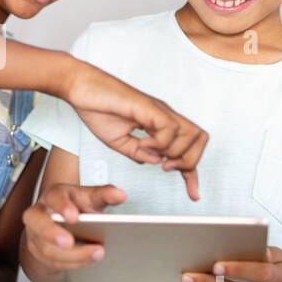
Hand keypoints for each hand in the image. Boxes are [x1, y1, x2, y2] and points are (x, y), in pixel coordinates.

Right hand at [21, 182, 125, 277]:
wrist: (63, 225)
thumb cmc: (76, 208)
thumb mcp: (90, 198)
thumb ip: (104, 194)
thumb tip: (120, 195)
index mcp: (53, 196)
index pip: (54, 197)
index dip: (62, 206)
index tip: (73, 216)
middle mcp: (39, 214)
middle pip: (37, 222)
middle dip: (51, 233)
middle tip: (68, 242)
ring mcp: (36, 235)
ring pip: (46, 248)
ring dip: (71, 254)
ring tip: (97, 253)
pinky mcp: (39, 252)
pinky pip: (53, 262)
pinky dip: (73, 263)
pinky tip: (89, 261)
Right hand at [61, 62, 207, 198]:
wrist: (81, 88)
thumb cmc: (97, 109)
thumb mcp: (119, 141)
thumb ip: (138, 153)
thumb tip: (157, 161)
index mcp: (158, 124)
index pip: (187, 148)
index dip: (192, 173)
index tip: (193, 194)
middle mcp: (163, 116)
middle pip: (200, 139)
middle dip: (190, 162)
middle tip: (166, 169)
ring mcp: (158, 111)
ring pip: (190, 134)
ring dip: (176, 152)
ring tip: (153, 155)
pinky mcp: (150, 107)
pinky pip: (169, 129)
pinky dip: (159, 143)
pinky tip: (142, 143)